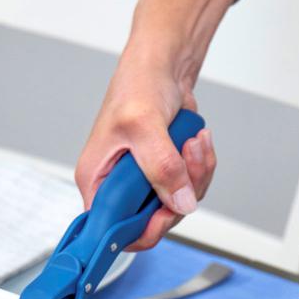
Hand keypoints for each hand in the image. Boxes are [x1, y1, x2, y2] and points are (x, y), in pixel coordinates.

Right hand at [75, 53, 215, 250]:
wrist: (163, 67)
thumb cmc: (138, 86)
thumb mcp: (144, 125)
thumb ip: (162, 167)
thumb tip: (180, 202)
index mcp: (96, 180)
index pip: (110, 230)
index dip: (139, 231)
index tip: (163, 214)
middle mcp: (117, 187)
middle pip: (152, 222)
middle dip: (178, 194)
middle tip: (185, 160)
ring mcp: (144, 183)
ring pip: (178, 205)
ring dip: (195, 175)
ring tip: (192, 142)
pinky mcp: (166, 175)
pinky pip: (191, 188)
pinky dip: (201, 166)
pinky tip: (196, 140)